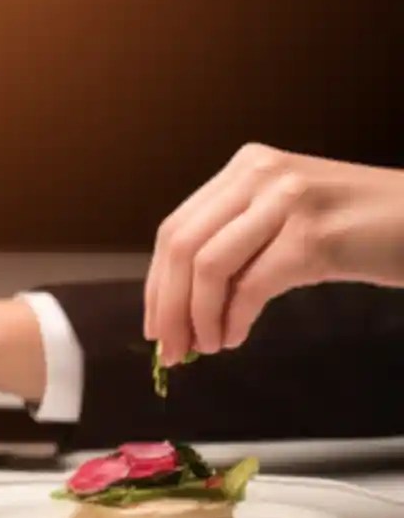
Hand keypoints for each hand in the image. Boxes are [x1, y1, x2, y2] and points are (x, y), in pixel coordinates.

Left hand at [145, 143, 403, 364]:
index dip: (156, 283)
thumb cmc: (362, 229)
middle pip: (181, 247)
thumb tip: (180, 306)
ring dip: (197, 318)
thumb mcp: (287, 221)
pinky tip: (234, 338)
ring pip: (207, 266)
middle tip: (169, 349)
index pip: (175, 228)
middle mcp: (260, 174)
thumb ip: (237, 244)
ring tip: (206, 347)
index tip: (154, 325)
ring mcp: (287, 201)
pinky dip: (233, 320)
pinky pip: (250, 286)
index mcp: (246, 168)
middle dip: (167, 306)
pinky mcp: (314, 237)